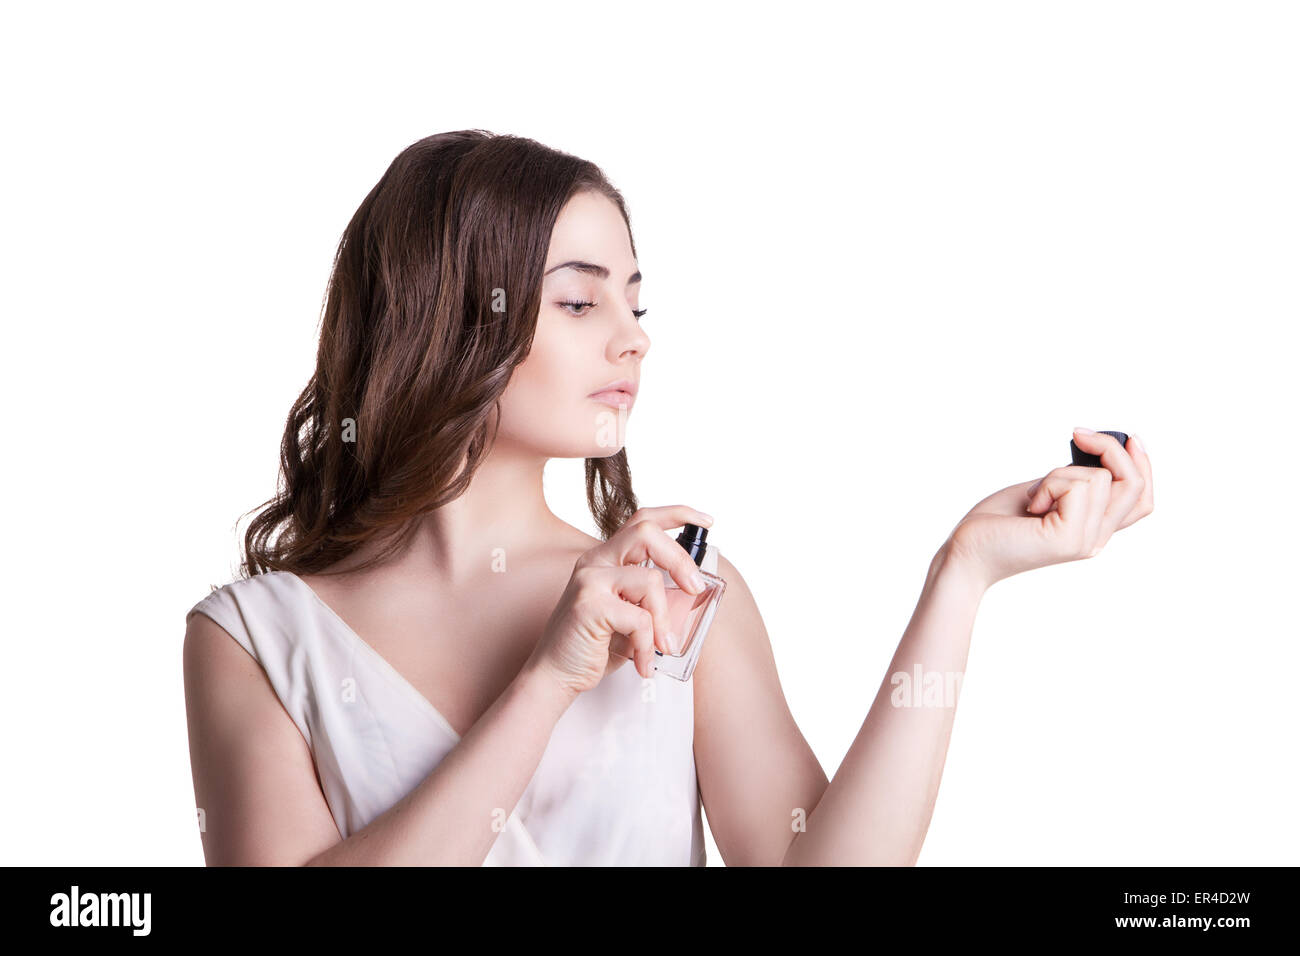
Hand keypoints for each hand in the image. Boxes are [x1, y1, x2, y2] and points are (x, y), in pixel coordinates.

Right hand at [524, 505, 715, 698]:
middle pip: (647, 533)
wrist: (556, 675)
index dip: (677, 513)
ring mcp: (590, 581)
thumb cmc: (594, 645)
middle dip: (680, 560)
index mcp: (606, 558)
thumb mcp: (628, 613)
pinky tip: (643, 664)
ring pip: (649, 581)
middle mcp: (595, 561)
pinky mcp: (589, 605)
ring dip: (664, 621)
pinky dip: (648, 646)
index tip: (705, 520)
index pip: (642, 519)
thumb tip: (692, 594)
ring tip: (663, 648)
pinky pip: (639, 619)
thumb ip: (650, 597)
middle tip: (694, 589)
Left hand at [948, 429, 1153, 588]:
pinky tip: (1031, 504)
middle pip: (1135, 484)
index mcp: (1093, 529)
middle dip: (1111, 448)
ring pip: (1100, 478)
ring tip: (1034, 495)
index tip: (1129, 437)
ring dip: (1060, 472)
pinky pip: (1077, 485)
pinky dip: (1050, 482)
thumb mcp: (1044, 491)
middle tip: (1078, 434)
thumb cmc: (996, 523)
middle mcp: (1096, 539)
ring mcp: (1085, 541)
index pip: (1141, 500)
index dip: (1143, 465)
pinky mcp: (1069, 538)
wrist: (965, 552)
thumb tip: (1097, 451)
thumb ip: (1074, 481)